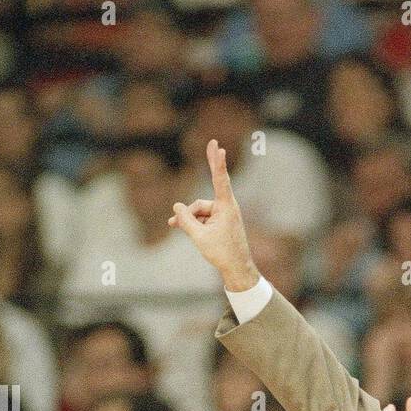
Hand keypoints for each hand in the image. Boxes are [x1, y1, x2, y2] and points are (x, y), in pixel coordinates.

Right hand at [169, 138, 258, 290]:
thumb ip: (186, 220)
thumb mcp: (199, 236)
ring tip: (173, 226)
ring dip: (188, 219)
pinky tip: (179, 227)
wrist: (236, 269)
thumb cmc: (221, 253)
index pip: (220, 180)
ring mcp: (223, 214)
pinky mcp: (220, 221)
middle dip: (194, 198)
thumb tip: (176, 206)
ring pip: (199, 211)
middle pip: (202, 199)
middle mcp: (226, 207)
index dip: (217, 163)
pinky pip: (202, 218)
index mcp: (226, 208)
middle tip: (213, 141)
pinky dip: (193, 223)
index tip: (219, 147)